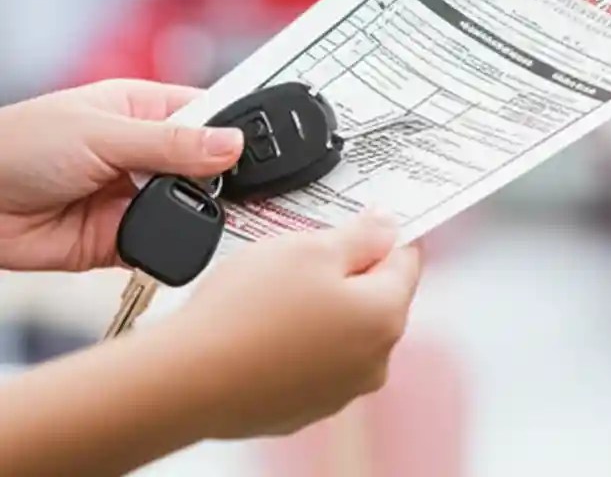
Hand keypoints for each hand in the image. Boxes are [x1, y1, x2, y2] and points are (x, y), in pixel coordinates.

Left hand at [0, 80, 243, 270]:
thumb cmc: (14, 146)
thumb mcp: (102, 134)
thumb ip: (171, 144)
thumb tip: (232, 145)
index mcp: (141, 110)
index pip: (207, 115)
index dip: (237, 130)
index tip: (270, 148)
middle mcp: (143, 154)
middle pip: (207, 167)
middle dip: (226, 180)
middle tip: (255, 191)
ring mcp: (133, 197)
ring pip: (190, 209)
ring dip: (201, 216)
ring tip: (217, 219)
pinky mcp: (120, 239)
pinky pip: (162, 246)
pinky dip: (175, 250)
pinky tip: (184, 245)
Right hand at [173, 214, 420, 438]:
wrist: (185, 380)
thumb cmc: (244, 316)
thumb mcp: (309, 248)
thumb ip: (360, 235)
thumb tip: (387, 226)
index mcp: (385, 317)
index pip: (406, 261)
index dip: (384, 235)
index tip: (366, 223)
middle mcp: (373, 361)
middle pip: (376, 299)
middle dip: (347, 274)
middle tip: (301, 258)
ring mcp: (340, 390)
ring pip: (343, 331)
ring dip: (321, 310)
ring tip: (273, 295)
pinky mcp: (305, 406)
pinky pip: (313, 361)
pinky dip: (297, 343)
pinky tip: (262, 329)